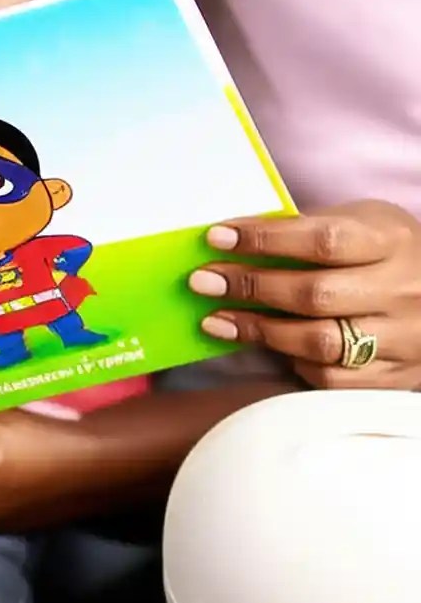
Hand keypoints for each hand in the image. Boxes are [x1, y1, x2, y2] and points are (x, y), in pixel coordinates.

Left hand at [191, 200, 420, 389]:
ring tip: (215, 320)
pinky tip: (268, 348)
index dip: (265, 239)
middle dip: (250, 287)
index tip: (217, 236)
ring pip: (319, 342)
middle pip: (315, 294)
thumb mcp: (366, 225)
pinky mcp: (394, 377)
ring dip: (258, 331)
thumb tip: (238, 236)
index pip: (323, 240)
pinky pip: (332, 378)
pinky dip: (294, 363)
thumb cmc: (389, 255)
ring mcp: (403, 338)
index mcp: (393, 241)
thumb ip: (313, 229)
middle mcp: (402, 290)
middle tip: (203, 282)